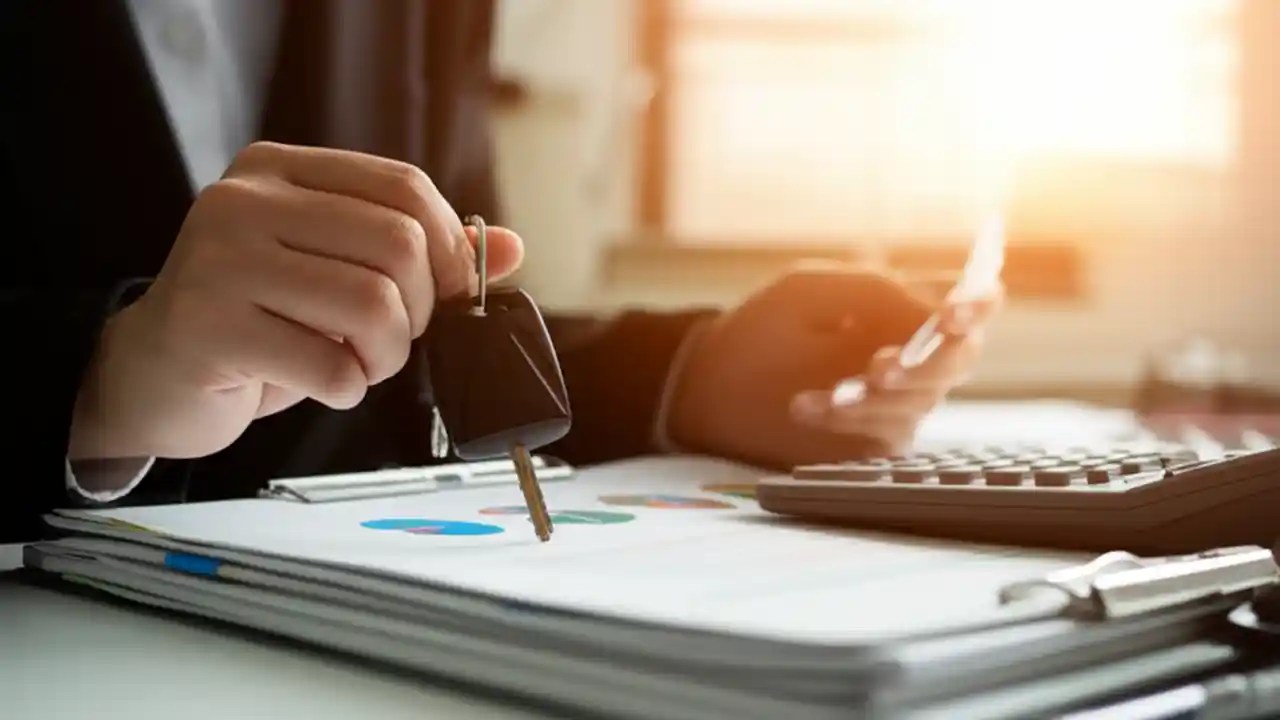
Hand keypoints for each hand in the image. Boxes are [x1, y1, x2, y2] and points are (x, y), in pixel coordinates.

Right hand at [70, 142, 523, 461]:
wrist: (155, 377)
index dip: (450, 247)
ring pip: (372, 304)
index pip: (403, 187)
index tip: (452, 293)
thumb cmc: (257, 322)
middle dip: (419, 310)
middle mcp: (243, 201)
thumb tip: (510, 247)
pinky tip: (323, 384)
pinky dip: (346, 387)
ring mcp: (220, 259)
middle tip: (391, 339)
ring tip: (359, 365)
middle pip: (398, 244)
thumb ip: (420, 253)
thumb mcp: (335, 274)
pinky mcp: (209, 326)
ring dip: (386, 356)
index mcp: (278, 171)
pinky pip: (329, 363)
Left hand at [664, 264, 1000, 467]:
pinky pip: (882, 438)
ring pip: (920, 403)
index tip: (952, 316)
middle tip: (879, 367)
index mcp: (908, 309)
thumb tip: (933, 315)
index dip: (976, 308)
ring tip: (824, 392)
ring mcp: (897, 404)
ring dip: (875, 397)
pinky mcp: (872, 443)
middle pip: (957, 361)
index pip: (971, 306)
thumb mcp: (812, 291)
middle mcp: (916, 358)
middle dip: (924, 365)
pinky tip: (804, 407)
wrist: (711, 382)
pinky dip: (844, 421)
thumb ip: (876, 291)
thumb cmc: (764, 328)